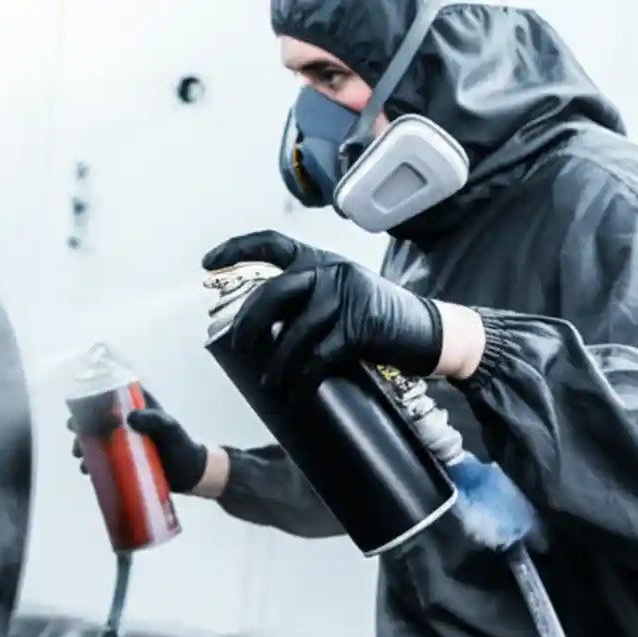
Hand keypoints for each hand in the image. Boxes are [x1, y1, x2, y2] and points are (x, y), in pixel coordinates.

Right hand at [68, 393, 207, 493]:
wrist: (189, 474)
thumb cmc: (181, 445)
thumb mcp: (170, 429)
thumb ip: (154, 420)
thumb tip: (130, 418)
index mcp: (135, 407)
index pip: (108, 394)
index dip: (89, 397)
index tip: (78, 405)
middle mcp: (124, 422)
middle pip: (94, 418)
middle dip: (79, 423)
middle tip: (74, 431)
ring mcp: (121, 442)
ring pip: (93, 439)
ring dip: (81, 445)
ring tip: (79, 455)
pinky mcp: (120, 460)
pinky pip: (100, 460)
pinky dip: (90, 464)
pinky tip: (86, 471)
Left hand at [202, 230, 442, 394]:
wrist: (430, 333)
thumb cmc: (376, 321)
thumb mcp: (340, 297)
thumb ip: (305, 302)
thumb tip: (260, 330)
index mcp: (320, 260)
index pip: (271, 243)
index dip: (236, 249)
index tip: (207, 264)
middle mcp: (330, 271)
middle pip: (273, 292)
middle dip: (248, 321)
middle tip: (236, 345)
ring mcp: (345, 297)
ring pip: (293, 333)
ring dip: (277, 364)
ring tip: (270, 383)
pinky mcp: (359, 327)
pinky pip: (318, 357)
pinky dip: (303, 379)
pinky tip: (296, 392)